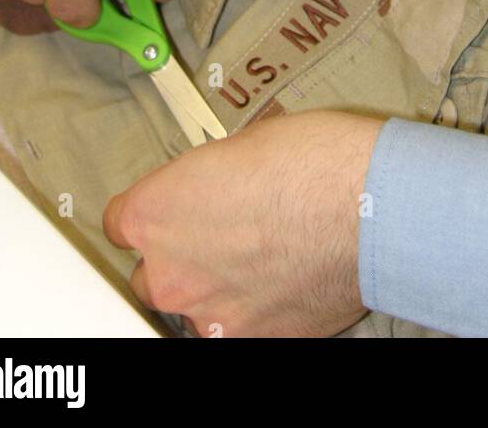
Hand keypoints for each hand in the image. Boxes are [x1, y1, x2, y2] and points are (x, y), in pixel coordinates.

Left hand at [104, 110, 384, 337]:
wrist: (367, 208)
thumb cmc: (311, 162)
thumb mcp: (241, 146)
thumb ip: (207, 181)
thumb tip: (213, 193)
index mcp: (154, 213)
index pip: (120, 224)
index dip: (152, 213)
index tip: (172, 211)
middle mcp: (168, 271)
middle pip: (151, 274)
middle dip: (180, 257)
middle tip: (224, 236)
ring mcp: (208, 315)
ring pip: (194, 308)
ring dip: (215, 289)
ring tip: (260, 261)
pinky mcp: (250, 341)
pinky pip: (234, 329)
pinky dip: (251, 311)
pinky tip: (281, 282)